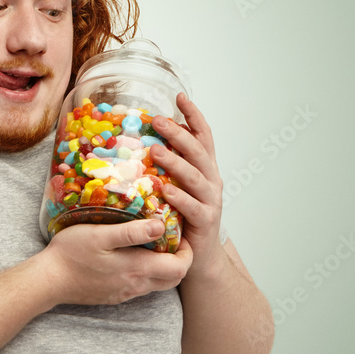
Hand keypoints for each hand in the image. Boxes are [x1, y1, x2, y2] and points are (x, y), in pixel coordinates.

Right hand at [40, 218, 191, 305]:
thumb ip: (131, 232)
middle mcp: (135, 285)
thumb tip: (160, 225)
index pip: (180, 268)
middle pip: (174, 279)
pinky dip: (146, 273)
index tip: (179, 233)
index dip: (187, 252)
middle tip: (171, 238)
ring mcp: (125, 293)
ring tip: (153, 244)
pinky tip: (132, 257)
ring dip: (163, 266)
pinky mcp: (115, 296)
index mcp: (136, 269)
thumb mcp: (99, 235)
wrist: (48, 281)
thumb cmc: (71, 253)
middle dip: (180, 259)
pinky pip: (140, 287)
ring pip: (158, 284)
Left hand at [149, 93, 225, 276]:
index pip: (203, 136)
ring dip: (175, 161)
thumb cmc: (182, 217)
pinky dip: (180, 196)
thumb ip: (168, 165)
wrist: (200, 257)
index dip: (193, 115)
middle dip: (179, 134)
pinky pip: (193, 207)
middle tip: (159, 120)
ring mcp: (211, 201)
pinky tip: (165, 188)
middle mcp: (211, 180)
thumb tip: (143, 139)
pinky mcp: (205, 222)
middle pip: (198, 151)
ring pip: (196, 176)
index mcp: (205, 168)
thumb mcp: (176, 186)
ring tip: (155, 150)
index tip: (179, 96)